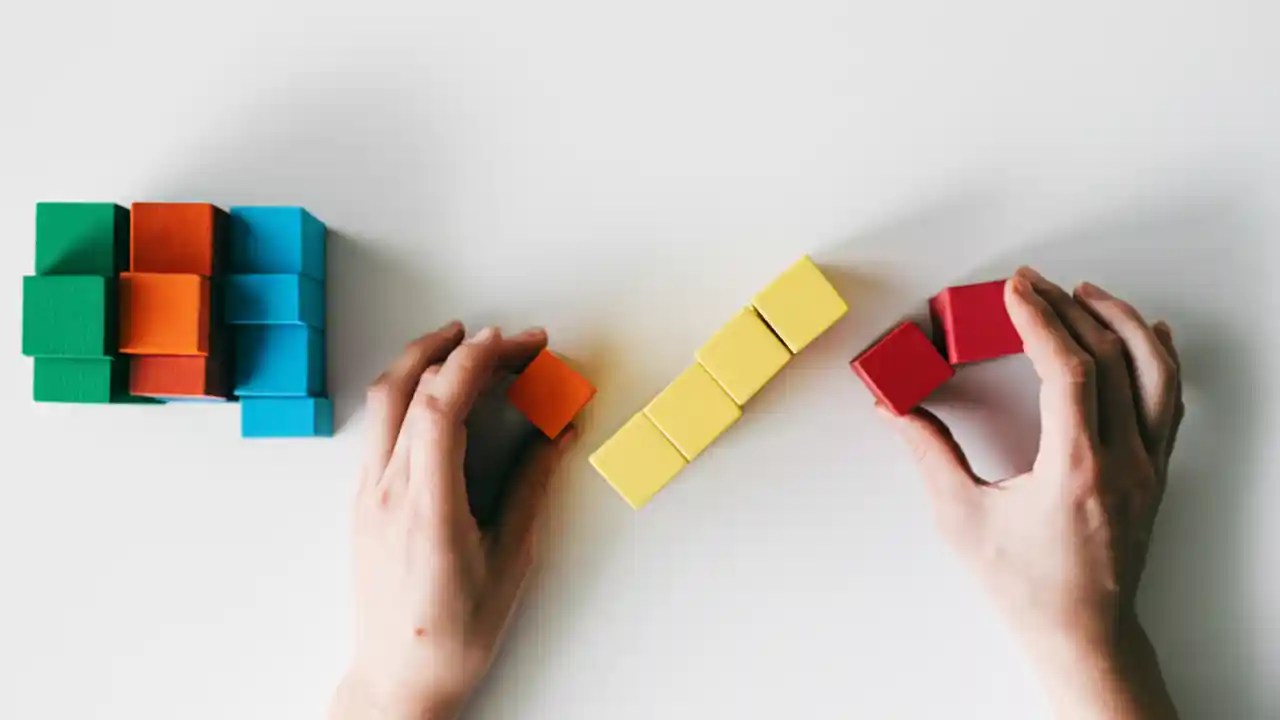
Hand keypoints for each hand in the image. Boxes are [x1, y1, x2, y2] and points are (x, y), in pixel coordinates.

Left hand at [330, 323, 575, 719]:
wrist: (399, 677)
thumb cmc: (455, 633)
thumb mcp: (511, 560)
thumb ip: (532, 486)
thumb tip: (558, 432)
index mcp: (426, 508)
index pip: (438, 407)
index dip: (474, 362)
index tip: (509, 342)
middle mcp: (387, 493)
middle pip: (406, 389)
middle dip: (457, 350)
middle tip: (505, 341)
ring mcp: (368, 496)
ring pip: (383, 402)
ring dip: (422, 361)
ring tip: (463, 345)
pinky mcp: (363, 502)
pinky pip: (380, 426)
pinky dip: (409, 393)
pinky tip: (438, 393)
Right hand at [883, 267, 1182, 718]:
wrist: (1083, 634)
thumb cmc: (1028, 588)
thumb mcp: (964, 520)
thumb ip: (930, 455)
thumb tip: (896, 409)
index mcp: (1076, 468)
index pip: (1068, 370)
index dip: (1039, 321)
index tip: (1015, 291)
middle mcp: (1123, 461)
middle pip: (1110, 358)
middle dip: (1067, 309)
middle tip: (1031, 285)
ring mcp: (1147, 466)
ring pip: (1154, 372)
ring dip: (1120, 322)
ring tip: (1086, 293)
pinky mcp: (1154, 473)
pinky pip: (1170, 402)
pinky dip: (1157, 359)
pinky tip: (1146, 336)